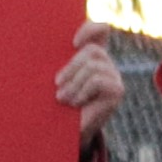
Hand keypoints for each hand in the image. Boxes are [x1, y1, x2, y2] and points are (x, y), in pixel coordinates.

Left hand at [58, 24, 128, 138]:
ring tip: (63, 98)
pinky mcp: (117, 91)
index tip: (73, 43)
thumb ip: (58, 62)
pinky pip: (97, 80)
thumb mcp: (57, 79)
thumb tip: (44, 42)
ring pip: (93, 66)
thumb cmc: (56, 103)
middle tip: (57, 84)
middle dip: (71, 67)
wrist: (64, 133)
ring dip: (74, 83)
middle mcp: (106, 64)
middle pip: (92, 50)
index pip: (101, 30)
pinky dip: (82, 91)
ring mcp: (114, 77)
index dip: (90, 29)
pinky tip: (76, 103)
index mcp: (91, 57)